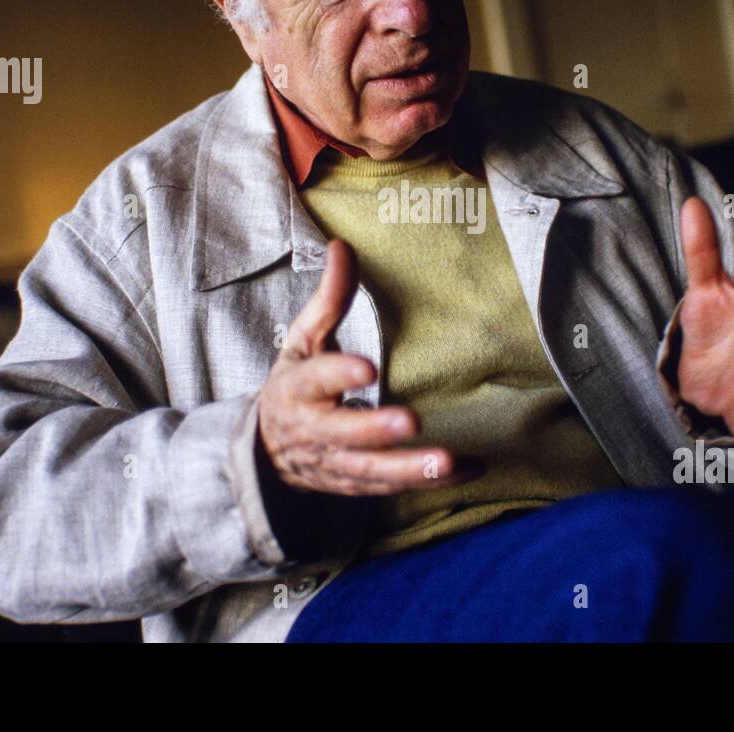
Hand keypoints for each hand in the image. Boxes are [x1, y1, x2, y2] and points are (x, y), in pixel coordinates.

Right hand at [256, 239, 476, 494]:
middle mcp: (313, 431)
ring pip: (370, 471)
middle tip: (410, 421)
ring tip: (447, 461)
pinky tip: (467, 468)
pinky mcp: (355, 485)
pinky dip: (430, 483)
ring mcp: (334, 464)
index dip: (340, 374)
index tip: (367, 367)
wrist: (265, 453)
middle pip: (343, 434)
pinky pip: (392, 487)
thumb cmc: (294, 386)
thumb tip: (342, 245)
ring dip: (409, 469)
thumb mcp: (303, 340)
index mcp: (297, 390)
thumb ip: (328, 299)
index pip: (316, 380)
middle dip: (375, 430)